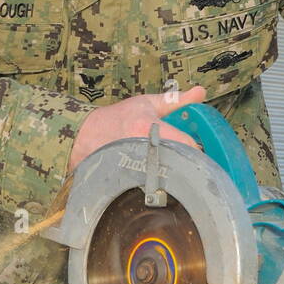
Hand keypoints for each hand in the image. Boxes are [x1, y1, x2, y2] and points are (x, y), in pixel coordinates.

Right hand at [52, 86, 206, 214]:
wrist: (82, 135)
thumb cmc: (118, 117)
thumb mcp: (147, 103)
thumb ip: (176, 100)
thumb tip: (201, 92)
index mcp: (147, 127)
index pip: (186, 144)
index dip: (197, 150)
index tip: (201, 153)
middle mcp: (139, 148)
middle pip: (178, 166)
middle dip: (188, 168)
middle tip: (192, 169)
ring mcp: (130, 168)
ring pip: (164, 182)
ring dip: (174, 182)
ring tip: (178, 179)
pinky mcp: (124, 182)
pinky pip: (148, 191)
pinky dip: (157, 190)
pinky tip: (160, 187)